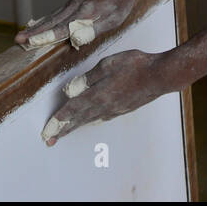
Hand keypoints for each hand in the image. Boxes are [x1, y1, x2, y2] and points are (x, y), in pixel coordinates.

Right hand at [13, 0, 146, 51]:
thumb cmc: (120, 1)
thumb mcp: (115, 17)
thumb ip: (96, 28)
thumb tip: (75, 39)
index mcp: (88, 10)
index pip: (65, 26)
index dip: (48, 35)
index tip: (33, 41)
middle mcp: (76, 5)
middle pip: (52, 21)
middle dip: (34, 32)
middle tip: (17, 40)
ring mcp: (72, 3)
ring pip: (51, 17)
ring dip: (35, 27)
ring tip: (20, 36)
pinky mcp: (72, 3)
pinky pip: (55, 14)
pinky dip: (43, 21)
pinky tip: (35, 28)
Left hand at [40, 49, 172, 145]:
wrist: (160, 76)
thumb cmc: (136, 65)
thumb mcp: (108, 64)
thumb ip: (88, 78)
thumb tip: (72, 90)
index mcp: (98, 95)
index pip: (72, 110)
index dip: (58, 121)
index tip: (46, 131)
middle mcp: (104, 106)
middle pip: (78, 120)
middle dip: (62, 130)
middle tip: (49, 141)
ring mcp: (114, 109)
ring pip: (89, 120)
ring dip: (74, 128)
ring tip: (64, 134)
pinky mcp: (122, 109)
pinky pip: (100, 118)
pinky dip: (89, 121)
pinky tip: (89, 122)